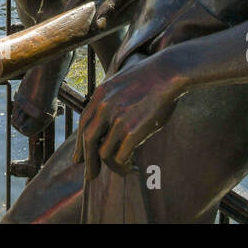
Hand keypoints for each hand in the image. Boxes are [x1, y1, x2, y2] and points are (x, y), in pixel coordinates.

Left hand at [73, 53, 182, 179]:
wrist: (168, 72)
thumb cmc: (152, 78)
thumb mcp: (122, 82)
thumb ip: (112, 100)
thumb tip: (108, 124)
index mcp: (100, 95)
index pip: (83, 125)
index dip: (79, 144)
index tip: (79, 158)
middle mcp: (104, 107)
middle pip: (88, 142)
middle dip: (88, 162)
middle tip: (90, 175)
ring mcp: (118, 119)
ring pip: (104, 154)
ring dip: (113, 167)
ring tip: (124, 170)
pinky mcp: (133, 131)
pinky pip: (120, 158)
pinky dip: (125, 167)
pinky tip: (133, 168)